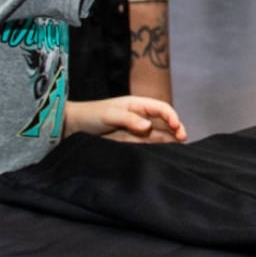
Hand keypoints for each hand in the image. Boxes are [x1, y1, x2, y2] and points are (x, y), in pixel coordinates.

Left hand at [68, 95, 185, 142]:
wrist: (72, 127)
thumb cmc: (91, 115)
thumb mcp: (109, 114)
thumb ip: (129, 119)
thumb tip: (148, 126)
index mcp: (137, 104)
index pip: (161, 108)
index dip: (171, 116)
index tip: (177, 126)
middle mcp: (140, 116)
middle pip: (164, 121)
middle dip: (176, 128)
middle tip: (183, 138)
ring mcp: (137, 130)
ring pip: (159, 133)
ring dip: (170, 138)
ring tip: (180, 147)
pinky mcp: (131, 142)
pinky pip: (149, 144)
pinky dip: (160, 147)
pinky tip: (167, 152)